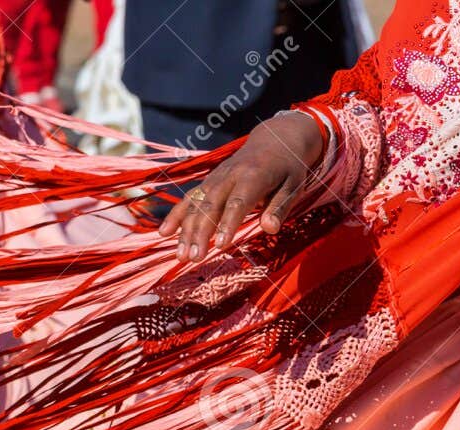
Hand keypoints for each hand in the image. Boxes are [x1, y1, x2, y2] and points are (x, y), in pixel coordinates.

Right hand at [158, 111, 325, 261]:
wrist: (274, 140)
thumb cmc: (288, 168)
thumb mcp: (294, 186)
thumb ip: (280, 207)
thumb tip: (270, 228)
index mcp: (254, 175)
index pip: (238, 203)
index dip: (227, 224)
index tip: (220, 246)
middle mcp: (229, 175)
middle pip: (211, 206)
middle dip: (200, 233)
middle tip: (194, 258)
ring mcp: (216, 177)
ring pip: (196, 204)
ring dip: (186, 230)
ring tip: (181, 256)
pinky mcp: (209, 182)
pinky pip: (190, 198)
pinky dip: (177, 216)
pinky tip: (165, 233)